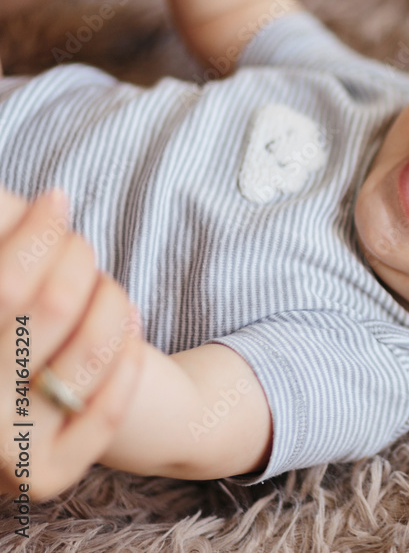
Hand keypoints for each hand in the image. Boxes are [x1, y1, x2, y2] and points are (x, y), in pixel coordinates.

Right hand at [0, 187, 143, 499]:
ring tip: (105, 289)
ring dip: (110, 301)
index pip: (9, 286)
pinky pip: (109, 403)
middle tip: (81, 249)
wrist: (30, 411)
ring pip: (89, 348)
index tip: (59, 199)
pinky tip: (128, 327)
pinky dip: (129, 352)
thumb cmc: (9, 322)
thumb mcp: (8, 288)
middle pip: (50, 305)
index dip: (36, 233)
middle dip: (76, 260)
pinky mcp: (46, 476)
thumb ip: (9, 238)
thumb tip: (48, 201)